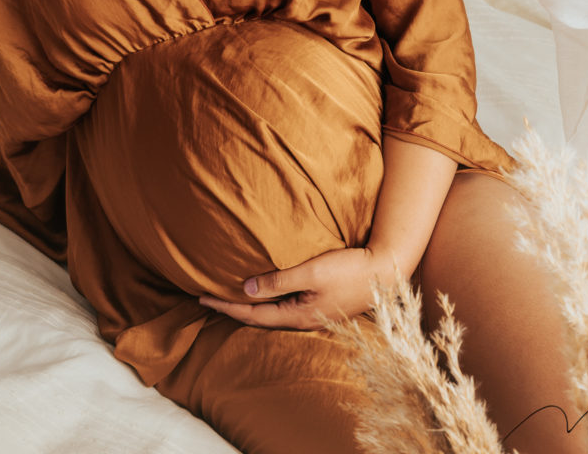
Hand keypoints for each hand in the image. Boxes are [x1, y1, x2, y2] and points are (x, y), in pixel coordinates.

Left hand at [197, 246, 401, 330]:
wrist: (386, 270)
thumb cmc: (349, 269)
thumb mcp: (312, 272)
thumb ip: (279, 280)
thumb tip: (247, 288)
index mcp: (297, 315)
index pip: (251, 313)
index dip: (225, 304)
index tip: (201, 296)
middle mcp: (302, 319)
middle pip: (258, 317)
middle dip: (231, 307)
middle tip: (206, 296)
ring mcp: (312, 313)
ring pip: (270, 312)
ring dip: (248, 304)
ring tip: (229, 295)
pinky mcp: (319, 304)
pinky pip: (284, 305)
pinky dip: (266, 299)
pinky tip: (263, 291)